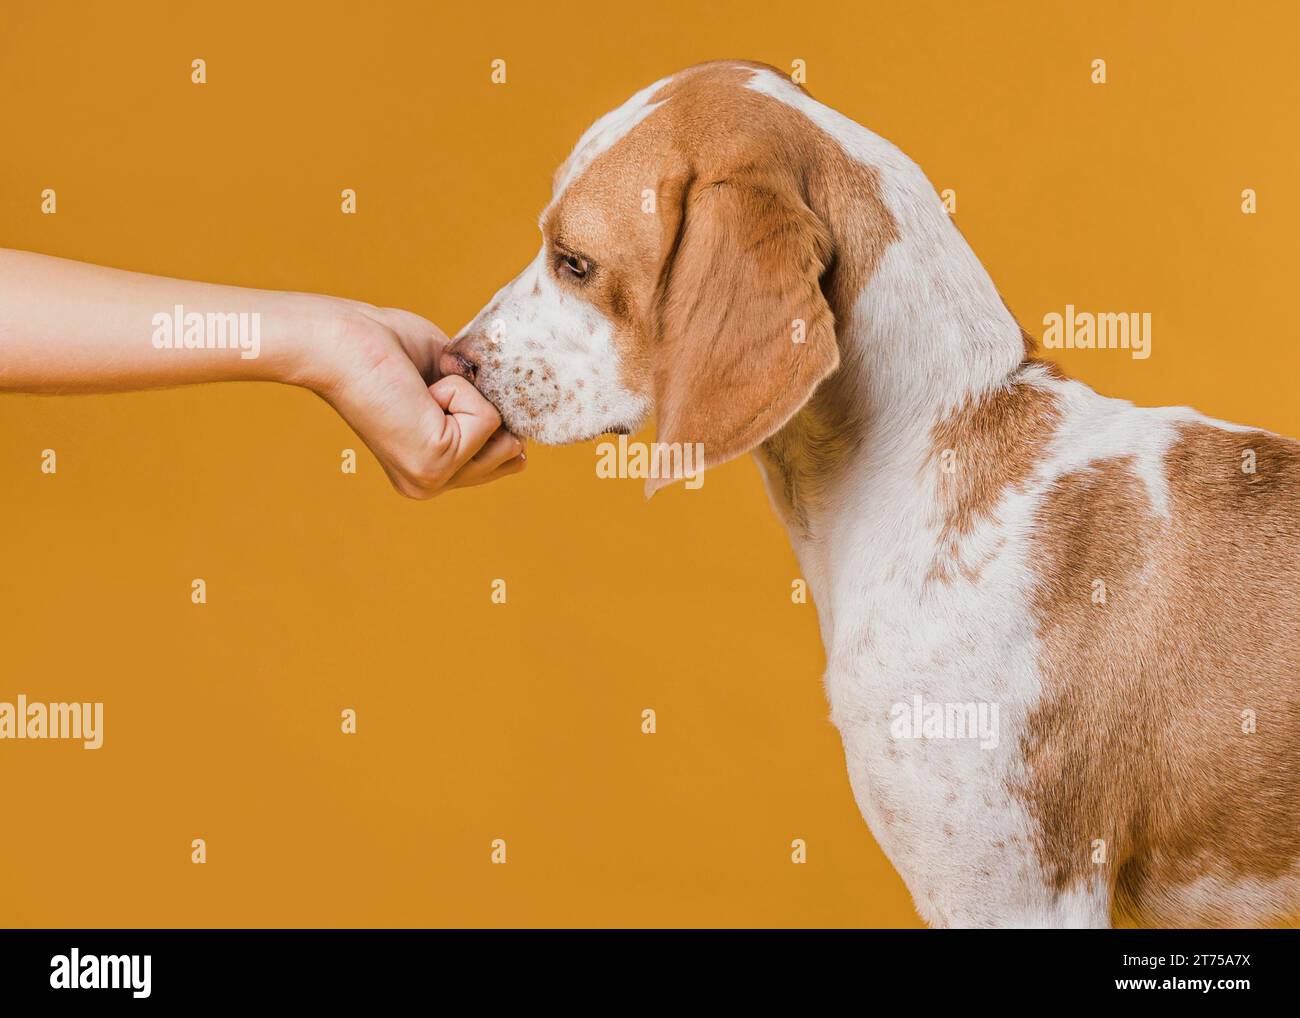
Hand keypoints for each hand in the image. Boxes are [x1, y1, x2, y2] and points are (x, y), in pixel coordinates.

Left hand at [302, 300, 525, 498]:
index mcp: (428, 472)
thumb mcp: (445, 383)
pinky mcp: (437, 462)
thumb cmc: (383, 347)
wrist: (339, 341)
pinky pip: (486, 416)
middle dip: (485, 409)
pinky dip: (459, 390)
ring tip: (423, 393)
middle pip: (511, 455)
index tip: (452, 395)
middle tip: (431, 393)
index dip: (493, 420)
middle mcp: (429, 485)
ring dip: (469, 398)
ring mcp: (433, 480)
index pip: (501, 462)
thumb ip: (478, 406)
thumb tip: (521, 413)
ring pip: (505, 438)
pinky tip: (419, 392)